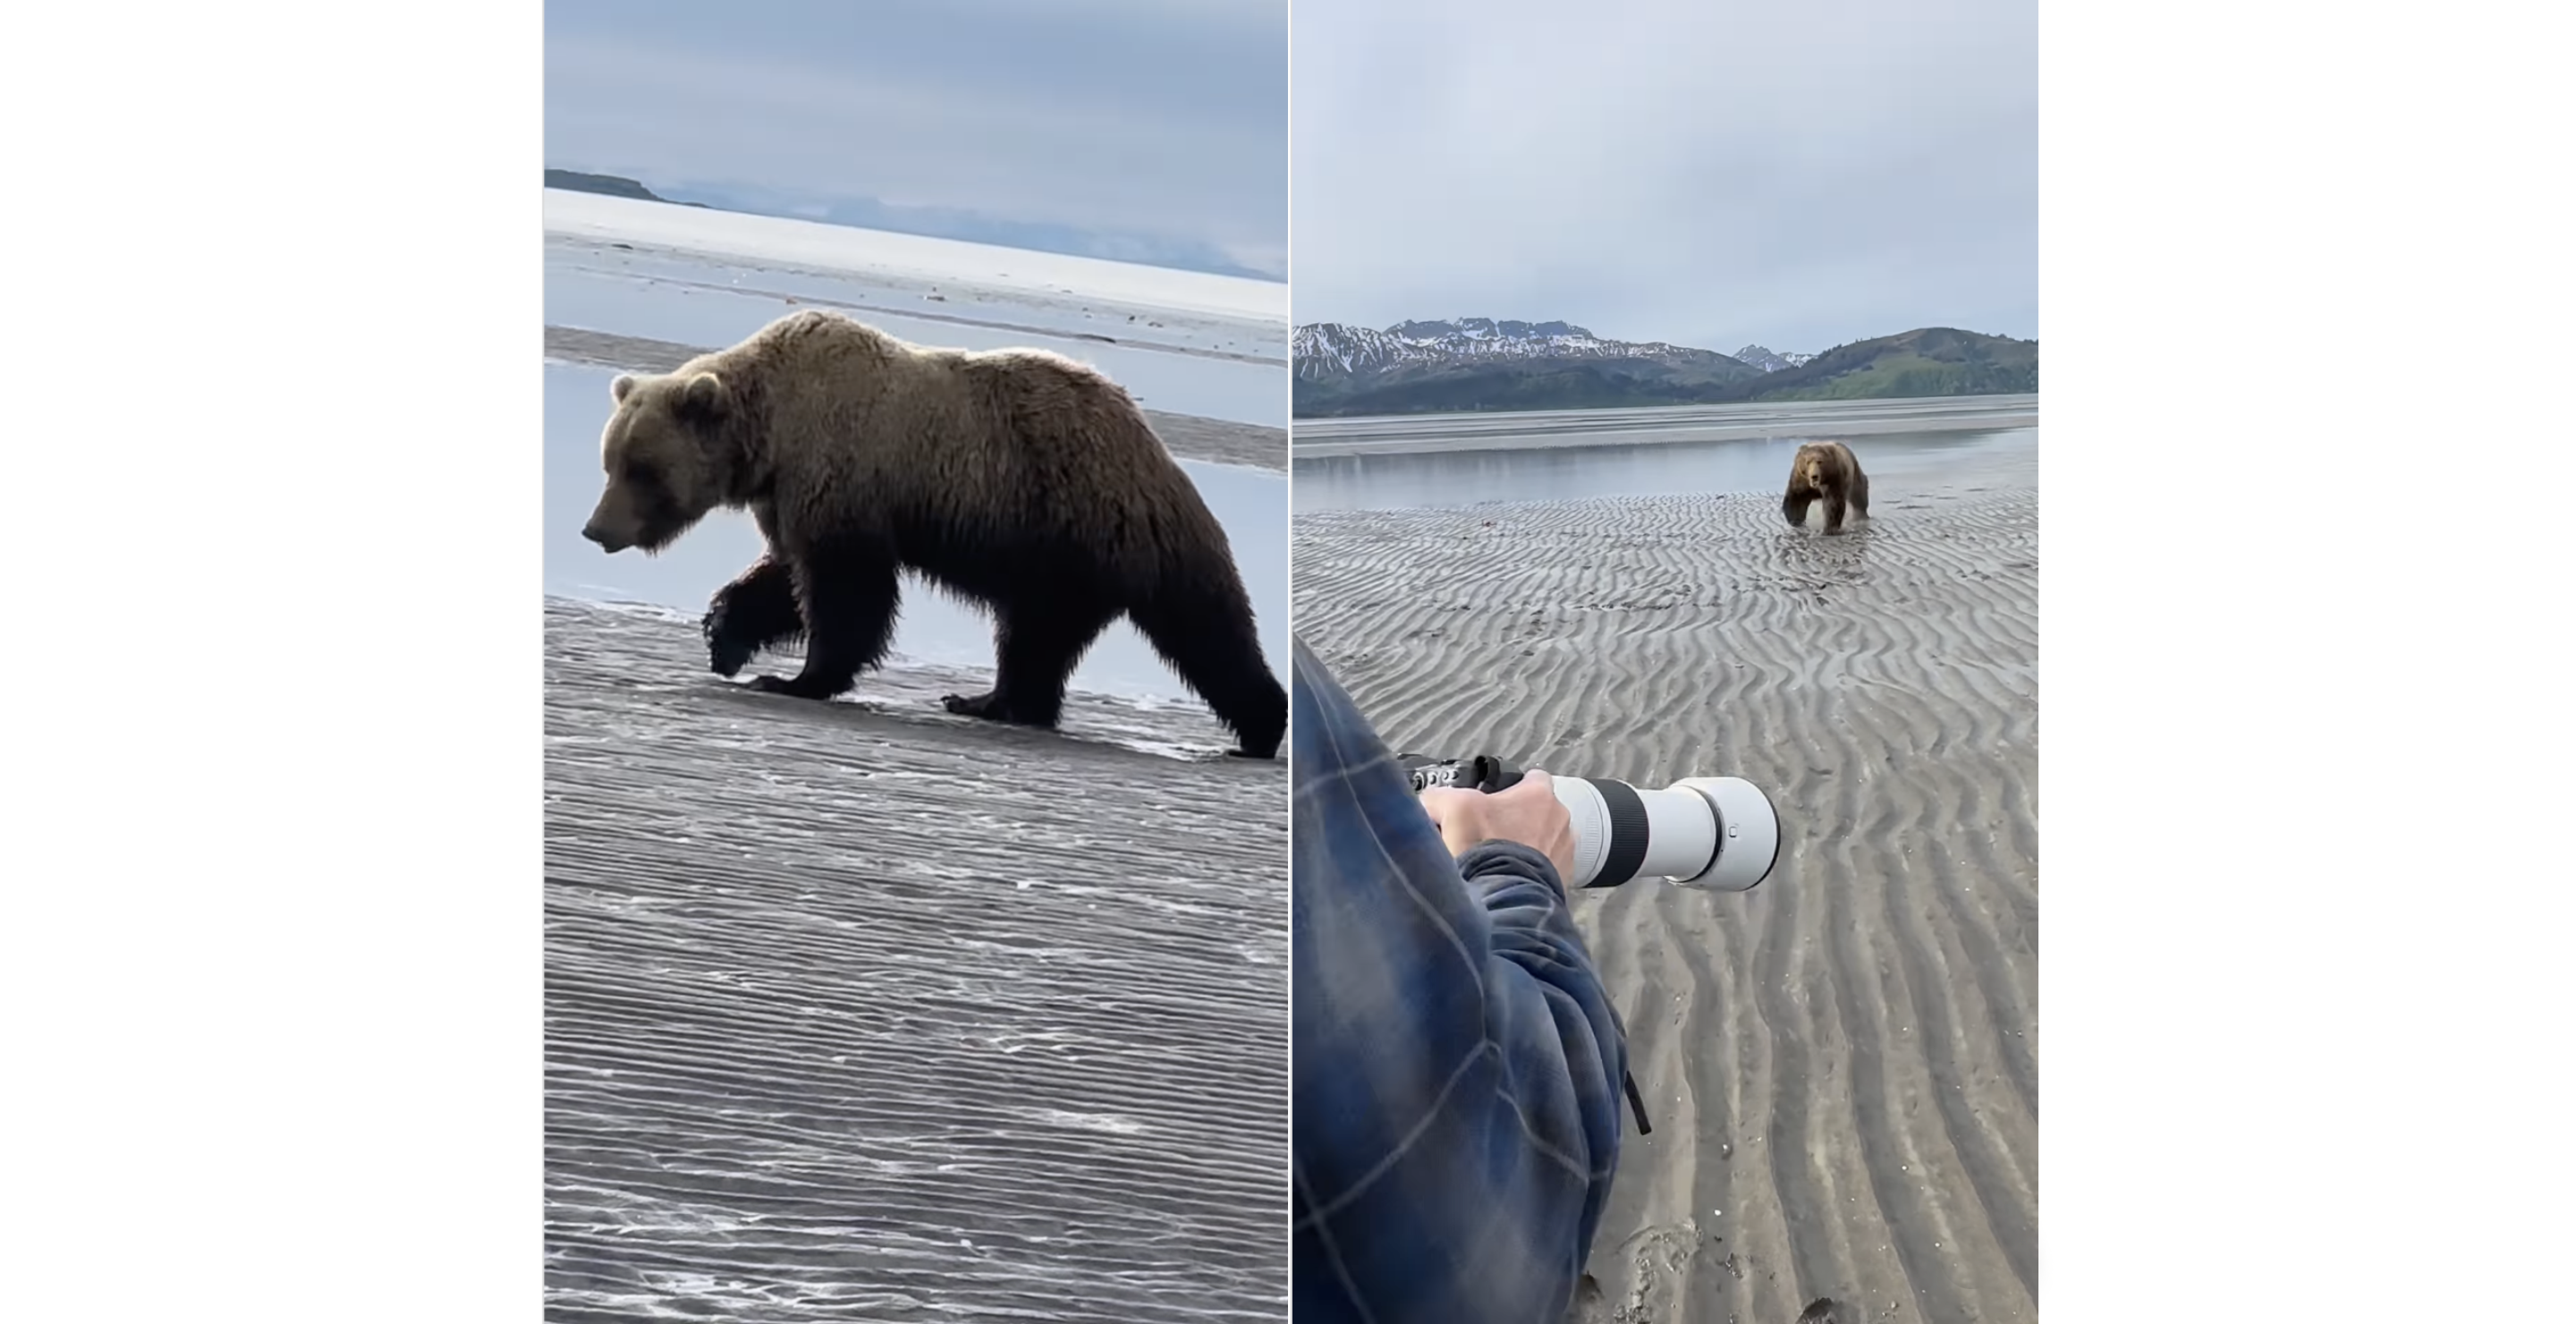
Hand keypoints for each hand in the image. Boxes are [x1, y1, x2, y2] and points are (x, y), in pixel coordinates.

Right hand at [1419, 769, 1577, 886]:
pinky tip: (1508, 877)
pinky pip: (1545, 868)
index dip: (1508, 787)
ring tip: (1497, 860)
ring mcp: (1565, 851)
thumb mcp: (1451, 808)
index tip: (1492, 800)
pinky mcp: (1564, 879)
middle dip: (1514, 820)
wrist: (1505, 901)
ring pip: (1542, 841)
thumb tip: (1429, 804)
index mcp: (1539, 795)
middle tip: (1487, 834)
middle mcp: (1560, 820)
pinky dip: (1530, 871)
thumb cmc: (1487, 850)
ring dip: (1524, 847)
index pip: (1530, 778)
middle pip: (1534, 812)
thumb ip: (1439, 798)